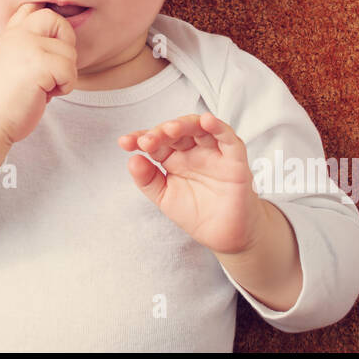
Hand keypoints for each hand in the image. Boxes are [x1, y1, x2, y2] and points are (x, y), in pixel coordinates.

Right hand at [0, 2, 77, 147]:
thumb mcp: (7, 62)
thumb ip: (25, 47)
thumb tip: (59, 43)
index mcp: (9, 34)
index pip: (33, 8)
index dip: (50, 26)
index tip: (48, 50)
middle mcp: (18, 35)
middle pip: (56, 20)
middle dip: (66, 44)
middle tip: (56, 67)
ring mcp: (28, 47)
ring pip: (69, 52)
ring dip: (65, 75)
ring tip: (44, 88)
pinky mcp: (39, 65)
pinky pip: (69, 71)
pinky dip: (65, 87)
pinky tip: (46, 95)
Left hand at [117, 112, 265, 255]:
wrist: (225, 237)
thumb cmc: (197, 214)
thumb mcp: (165, 198)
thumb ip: (148, 180)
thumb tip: (132, 160)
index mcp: (174, 158)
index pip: (156, 142)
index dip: (140, 138)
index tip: (124, 142)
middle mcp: (192, 151)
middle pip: (176, 131)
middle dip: (160, 132)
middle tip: (146, 141)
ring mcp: (213, 153)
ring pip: (199, 128)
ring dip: (184, 124)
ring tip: (170, 129)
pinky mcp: (234, 159)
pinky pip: (228, 138)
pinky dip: (218, 127)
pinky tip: (207, 121)